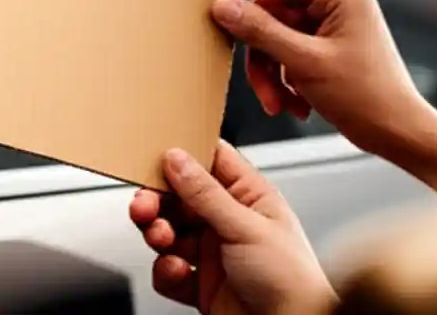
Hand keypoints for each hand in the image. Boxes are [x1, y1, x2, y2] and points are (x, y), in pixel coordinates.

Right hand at [131, 141, 335, 314]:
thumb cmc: (291, 282)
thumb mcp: (247, 228)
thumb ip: (206, 193)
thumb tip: (177, 158)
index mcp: (249, 198)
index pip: (211, 161)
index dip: (184, 154)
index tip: (156, 154)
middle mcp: (228, 221)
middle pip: (180, 197)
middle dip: (157, 200)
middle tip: (144, 206)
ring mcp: (212, 252)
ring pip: (168, 231)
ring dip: (158, 233)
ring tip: (161, 239)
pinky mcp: (200, 282)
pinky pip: (167, 268)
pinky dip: (166, 271)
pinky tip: (179, 272)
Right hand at [186, 0, 427, 155]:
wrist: (399, 133)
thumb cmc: (369, 98)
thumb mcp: (306, 63)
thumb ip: (261, 31)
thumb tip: (223, 6)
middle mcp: (334, 2)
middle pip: (268, 12)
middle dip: (259, 53)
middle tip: (259, 84)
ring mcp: (329, 23)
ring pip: (272, 36)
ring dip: (269, 72)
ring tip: (279, 102)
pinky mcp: (325, 44)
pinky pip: (284, 51)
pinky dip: (282, 78)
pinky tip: (295, 103)